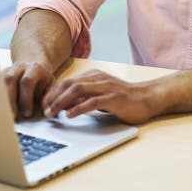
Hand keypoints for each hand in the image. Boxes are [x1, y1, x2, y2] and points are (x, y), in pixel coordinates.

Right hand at [3, 61, 55, 119]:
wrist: (35, 65)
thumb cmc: (43, 80)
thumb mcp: (52, 86)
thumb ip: (50, 98)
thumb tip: (46, 110)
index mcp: (35, 68)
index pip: (27, 81)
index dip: (26, 98)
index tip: (27, 113)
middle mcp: (20, 67)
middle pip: (10, 80)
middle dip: (11, 100)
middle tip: (13, 116)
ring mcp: (8, 70)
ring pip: (0, 82)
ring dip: (2, 100)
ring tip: (5, 115)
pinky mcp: (1, 75)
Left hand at [42, 70, 160, 124]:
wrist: (147, 99)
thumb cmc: (123, 99)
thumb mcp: (101, 95)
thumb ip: (84, 97)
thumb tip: (64, 106)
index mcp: (94, 75)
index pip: (67, 82)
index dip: (53, 93)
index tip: (44, 105)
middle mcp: (98, 78)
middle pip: (69, 84)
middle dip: (54, 97)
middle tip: (44, 110)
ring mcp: (106, 87)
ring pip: (78, 91)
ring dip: (62, 102)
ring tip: (53, 113)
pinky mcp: (113, 98)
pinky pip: (92, 102)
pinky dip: (78, 108)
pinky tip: (70, 115)